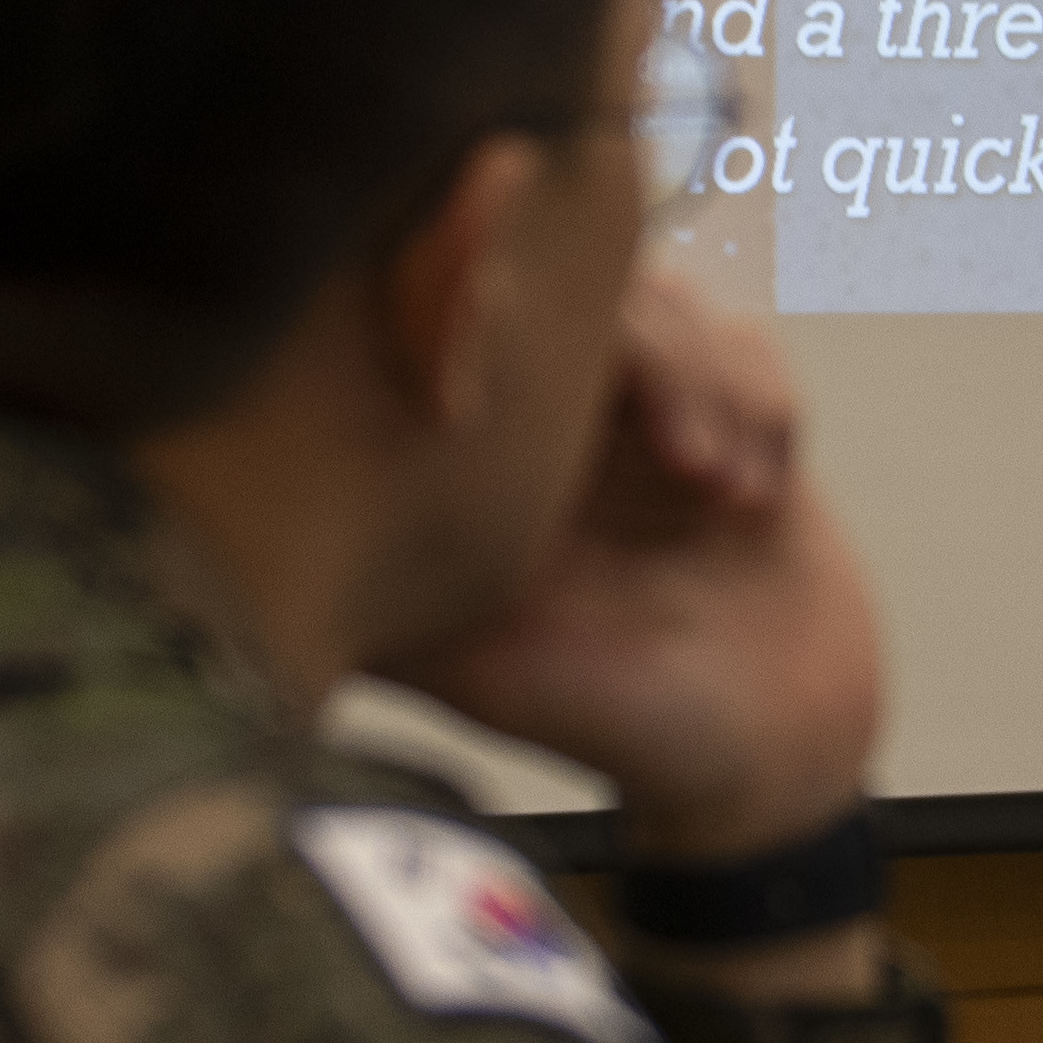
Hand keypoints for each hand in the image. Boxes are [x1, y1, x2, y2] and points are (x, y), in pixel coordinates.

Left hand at [392, 260, 885, 875]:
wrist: (765, 755)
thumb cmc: (615, 724)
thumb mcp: (482, 676)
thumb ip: (392, 614)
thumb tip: (277, 564)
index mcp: (482, 464)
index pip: (476, 325)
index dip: (519, 321)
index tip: (561, 380)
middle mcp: (556, 424)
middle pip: (586, 286)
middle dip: (652, 352)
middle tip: (685, 455)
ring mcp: (642, 412)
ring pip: (676, 305)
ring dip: (713, 384)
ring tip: (719, 489)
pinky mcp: (731, 418)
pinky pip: (750, 347)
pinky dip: (764, 408)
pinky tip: (756, 500)